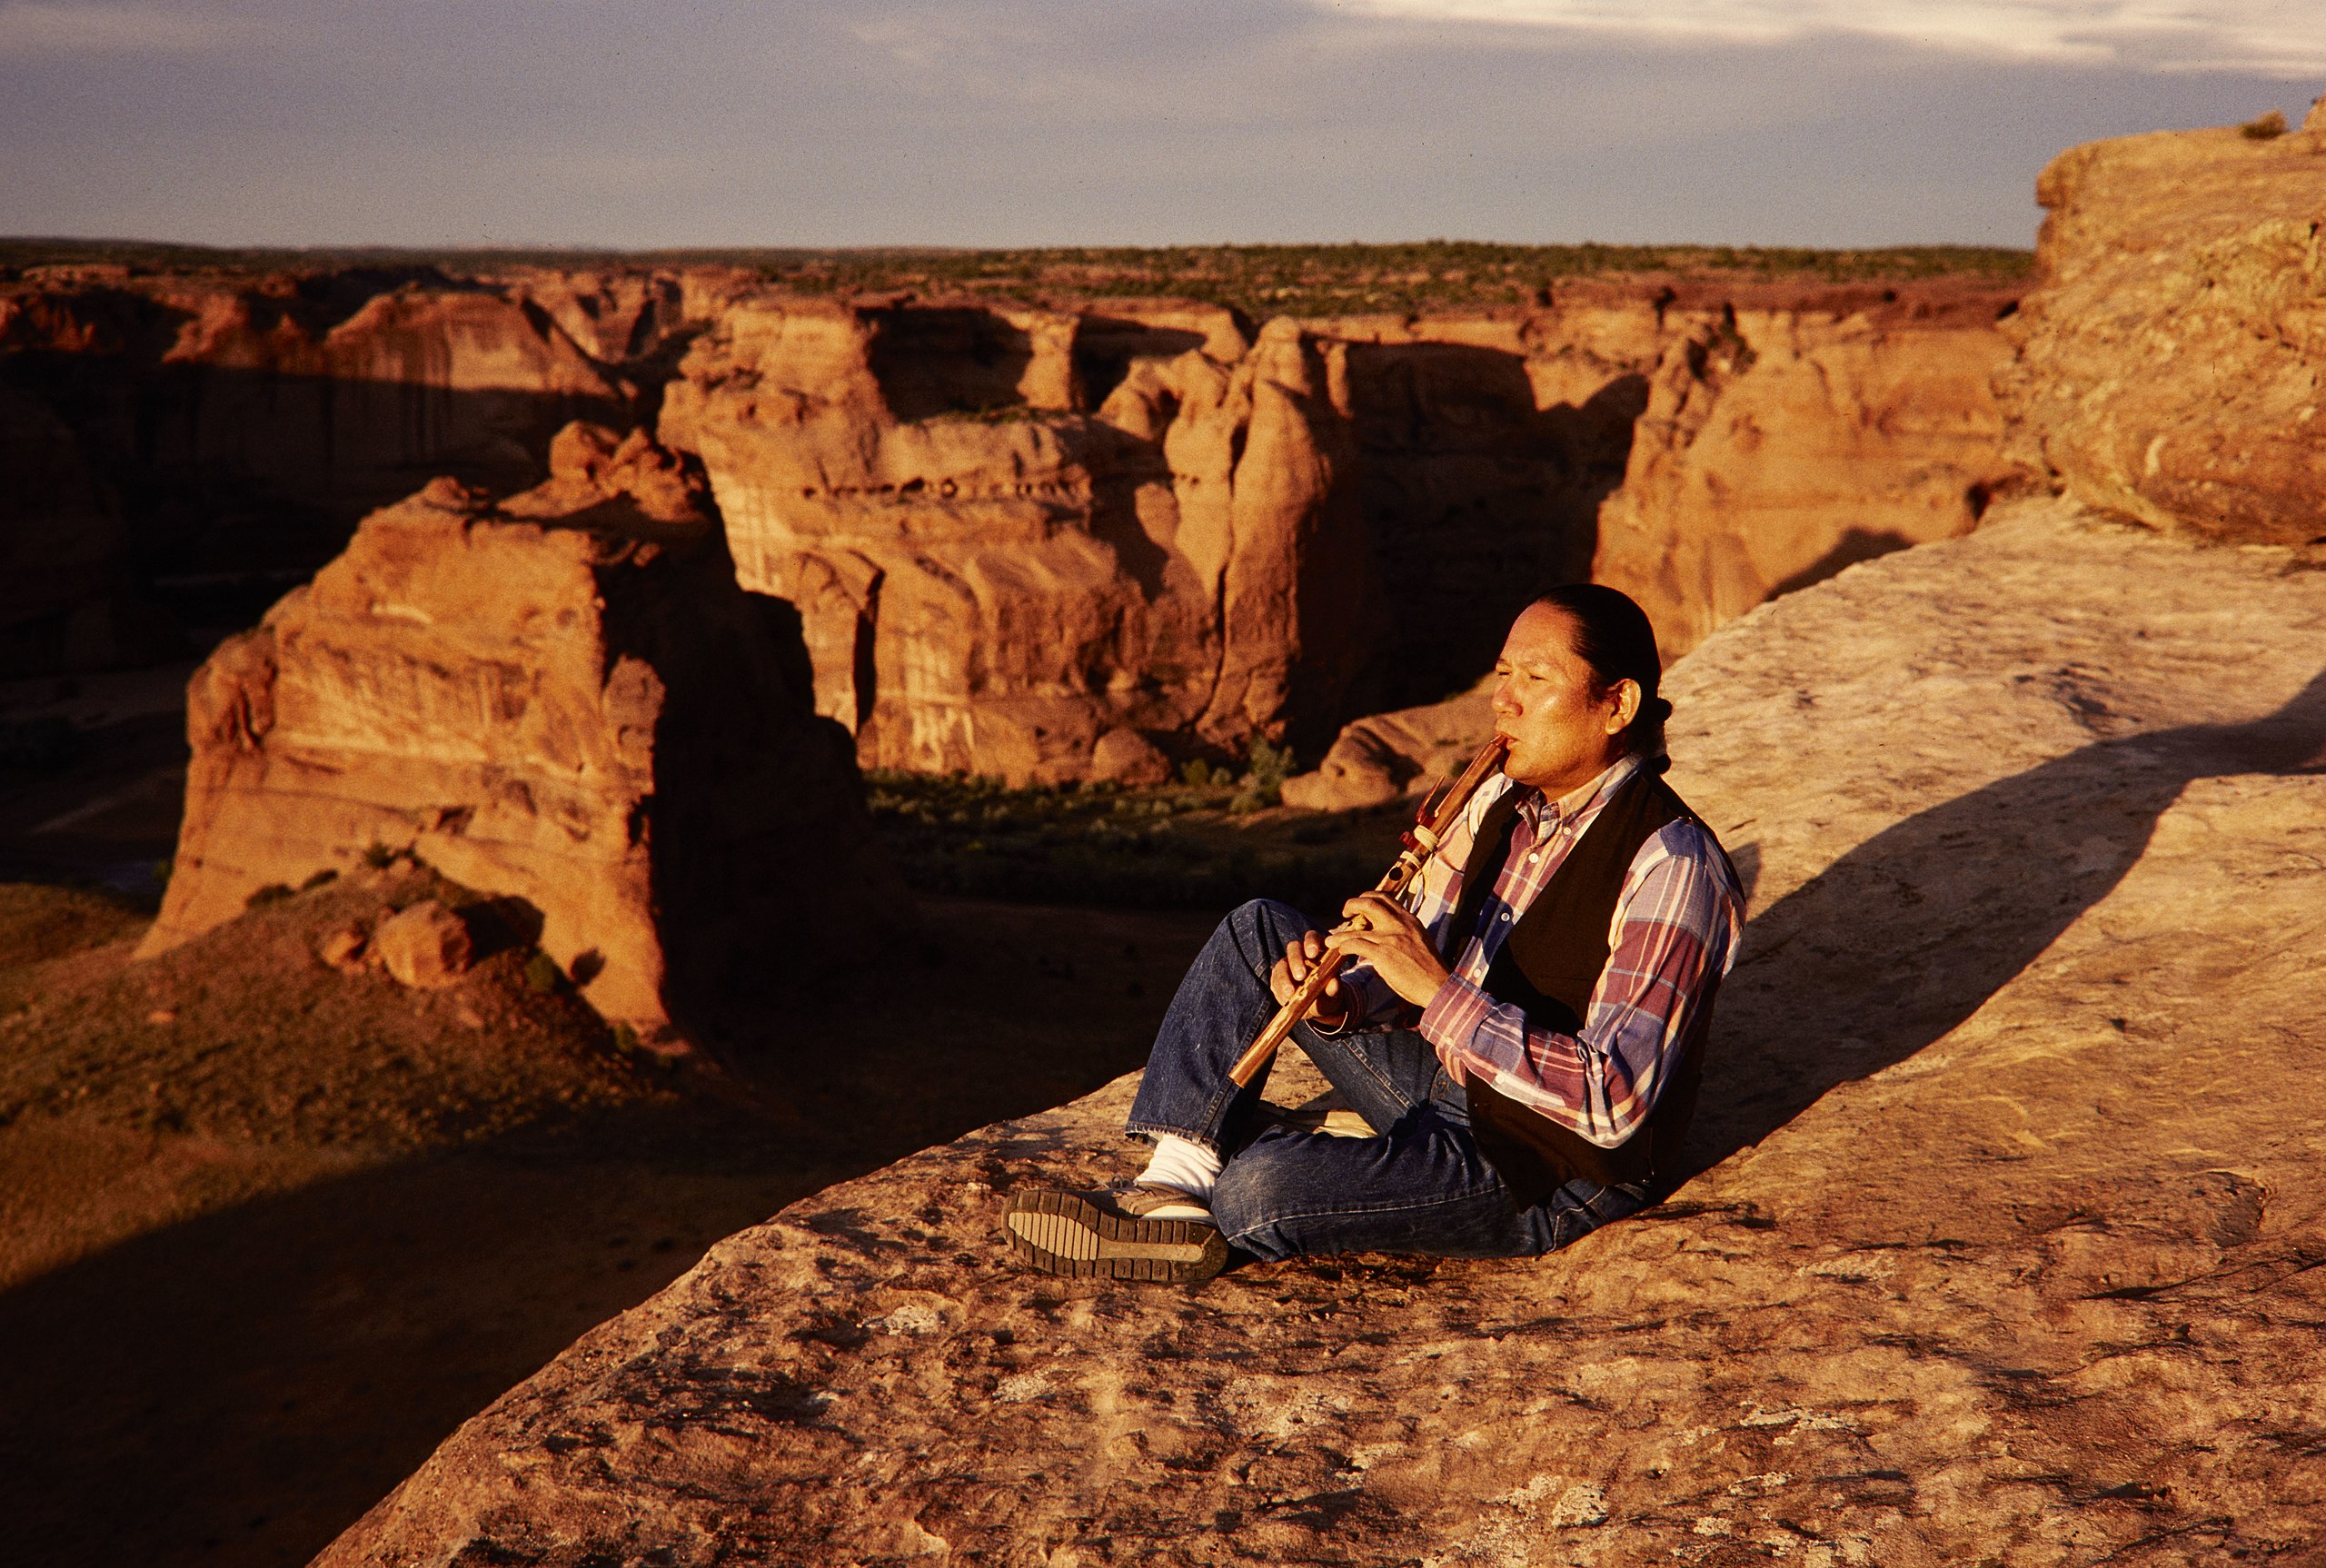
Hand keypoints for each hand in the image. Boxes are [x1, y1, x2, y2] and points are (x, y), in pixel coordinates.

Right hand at [1268, 928, 1351, 1026]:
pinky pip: (1275, 980)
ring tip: (1290, 993)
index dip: (1311, 942)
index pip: (1312, 937)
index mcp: (1318, 950)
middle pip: (1294, 948)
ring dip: (1285, 977)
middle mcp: (1301, 954)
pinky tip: (1286, 999)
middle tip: (1301, 976)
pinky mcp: (1278, 978)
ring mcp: (1287, 965)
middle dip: (1296, 960)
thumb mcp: (1335, 993)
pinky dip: (1280, 990)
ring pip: (1281, 964)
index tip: (1312, 954)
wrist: (1319, 1006)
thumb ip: (1334, 988)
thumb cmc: (1329, 994)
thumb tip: (1334, 984)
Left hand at [1322, 891, 1449, 1007]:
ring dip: (1339, 934)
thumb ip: (1403, 934)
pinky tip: (1340, 952)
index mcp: (1410, 920)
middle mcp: (1400, 924)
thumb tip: (1385, 937)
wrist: (1438, 985)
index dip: (1368, 898)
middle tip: (1345, 913)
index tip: (1359, 906)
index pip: (1386, 899)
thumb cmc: (1429, 969)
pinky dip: (1344, 946)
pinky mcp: (1383, 954)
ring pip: (1356, 929)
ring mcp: (1390, 938)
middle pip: (1369, 903)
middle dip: (1352, 904)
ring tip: (1329, 940)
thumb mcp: (1420, 941)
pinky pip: (1355, 945)